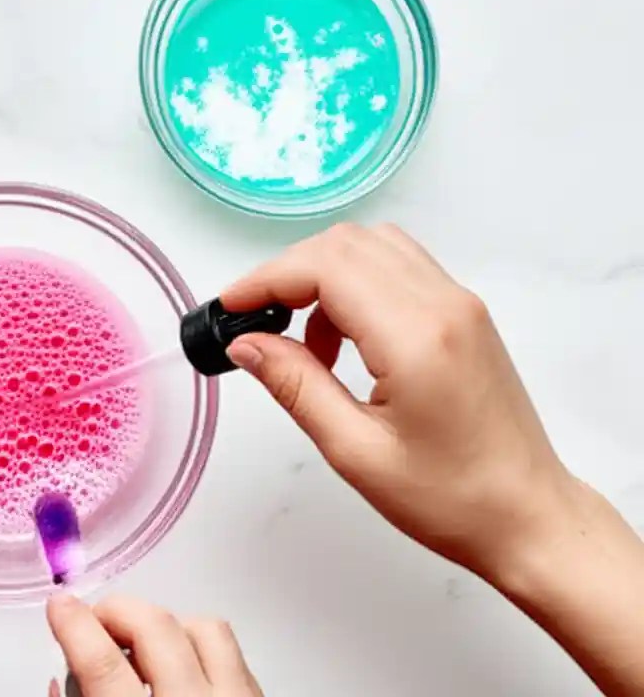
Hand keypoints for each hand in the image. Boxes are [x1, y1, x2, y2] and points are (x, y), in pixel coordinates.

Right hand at [46, 594, 261, 695]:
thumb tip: (62, 683)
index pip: (105, 665)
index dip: (75, 626)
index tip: (60, 606)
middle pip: (157, 628)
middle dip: (118, 611)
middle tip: (94, 620)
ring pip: (205, 628)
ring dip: (165, 624)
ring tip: (141, 644)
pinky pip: (233, 652)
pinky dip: (200, 645)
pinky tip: (182, 664)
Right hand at [222, 225, 643, 695]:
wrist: (528, 515)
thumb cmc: (453, 498)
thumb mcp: (355, 451)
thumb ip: (296, 386)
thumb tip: (247, 343)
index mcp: (417, 337)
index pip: (326, 267)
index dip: (267, 278)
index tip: (231, 307)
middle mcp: (445, 305)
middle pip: (346, 244)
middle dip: (288, 273)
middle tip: (253, 322)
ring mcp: (461, 305)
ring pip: (372, 247)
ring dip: (322, 277)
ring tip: (302, 343)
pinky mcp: (465, 315)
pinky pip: (398, 269)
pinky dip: (354, 287)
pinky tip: (340, 342)